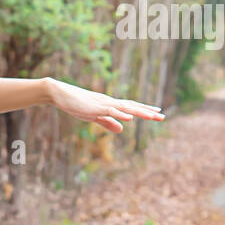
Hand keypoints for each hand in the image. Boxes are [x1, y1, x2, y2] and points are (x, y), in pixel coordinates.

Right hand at [47, 78, 164, 133]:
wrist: (61, 94)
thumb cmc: (77, 104)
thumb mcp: (95, 116)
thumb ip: (108, 122)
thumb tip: (122, 129)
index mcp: (111, 106)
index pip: (132, 108)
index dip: (145, 111)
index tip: (158, 113)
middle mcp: (111, 103)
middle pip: (133, 107)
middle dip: (148, 112)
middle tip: (163, 116)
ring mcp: (103, 104)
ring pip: (125, 108)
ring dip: (139, 112)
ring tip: (152, 116)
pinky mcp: (95, 107)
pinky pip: (110, 111)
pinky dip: (120, 113)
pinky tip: (130, 117)